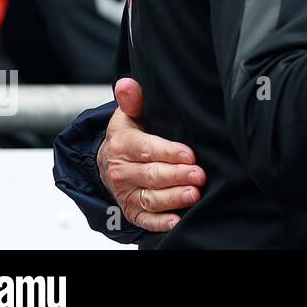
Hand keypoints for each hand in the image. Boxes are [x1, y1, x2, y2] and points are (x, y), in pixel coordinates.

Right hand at [97, 77, 204, 231]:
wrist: (107, 161)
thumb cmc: (128, 135)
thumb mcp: (128, 115)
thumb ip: (132, 101)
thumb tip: (127, 84)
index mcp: (123, 144)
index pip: (146, 148)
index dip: (168, 152)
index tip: (189, 154)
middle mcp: (122, 171)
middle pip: (151, 175)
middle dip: (176, 176)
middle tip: (199, 175)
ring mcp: (126, 192)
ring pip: (150, 198)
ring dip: (172, 198)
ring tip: (193, 195)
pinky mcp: (131, 210)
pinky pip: (144, 219)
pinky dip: (160, 222)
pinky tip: (177, 221)